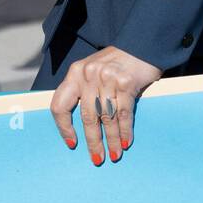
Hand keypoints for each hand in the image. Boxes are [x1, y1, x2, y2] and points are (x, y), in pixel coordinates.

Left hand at [50, 45, 162, 161]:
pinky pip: (123, 113)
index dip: (64, 127)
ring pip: (106, 117)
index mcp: (75, 73)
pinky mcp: (126, 82)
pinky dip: (125, 131)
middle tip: (97, 158)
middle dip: (93, 141)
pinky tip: (126, 142)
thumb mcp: (93, 70)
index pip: (60, 105)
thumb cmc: (116, 62)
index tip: (71, 143)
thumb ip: (85, 90)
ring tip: (114, 154)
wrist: (141, 44)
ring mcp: (107, 78)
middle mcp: (88, 74)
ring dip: (112, 140)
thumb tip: (82, 124)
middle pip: (87, 116)